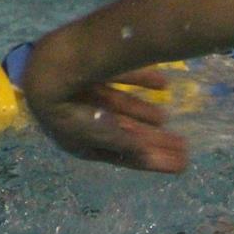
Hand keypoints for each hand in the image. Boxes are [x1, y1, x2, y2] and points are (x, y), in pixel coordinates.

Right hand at [25, 65, 189, 173]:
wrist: (49, 74)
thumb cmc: (75, 113)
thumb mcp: (104, 138)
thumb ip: (126, 145)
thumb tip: (146, 155)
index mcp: (82, 142)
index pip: (124, 156)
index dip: (152, 161)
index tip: (180, 165)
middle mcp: (81, 120)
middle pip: (125, 132)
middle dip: (154, 140)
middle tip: (184, 146)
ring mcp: (82, 93)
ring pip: (120, 106)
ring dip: (143, 112)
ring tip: (168, 117)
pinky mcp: (85, 68)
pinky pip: (118, 76)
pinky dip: (139, 80)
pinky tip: (162, 84)